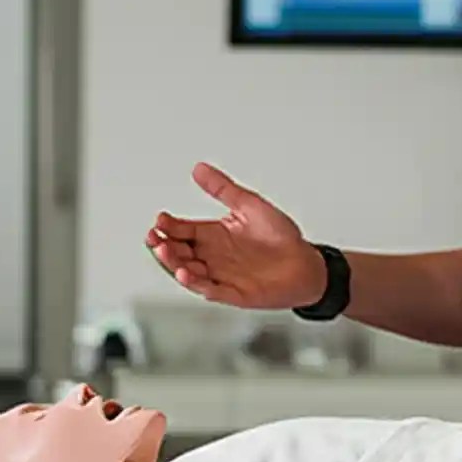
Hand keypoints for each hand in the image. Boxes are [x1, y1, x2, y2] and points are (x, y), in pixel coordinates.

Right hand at [144, 162, 325, 309]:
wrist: (306, 263)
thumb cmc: (281, 237)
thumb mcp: (250, 206)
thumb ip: (224, 189)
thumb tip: (199, 169)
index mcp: (214, 235)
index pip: (182, 230)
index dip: (168, 226)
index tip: (160, 219)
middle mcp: (213, 256)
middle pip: (179, 252)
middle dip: (163, 244)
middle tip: (155, 236)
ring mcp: (221, 275)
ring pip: (188, 271)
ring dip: (173, 263)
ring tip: (164, 251)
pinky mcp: (234, 292)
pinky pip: (210, 289)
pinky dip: (197, 283)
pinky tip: (186, 273)